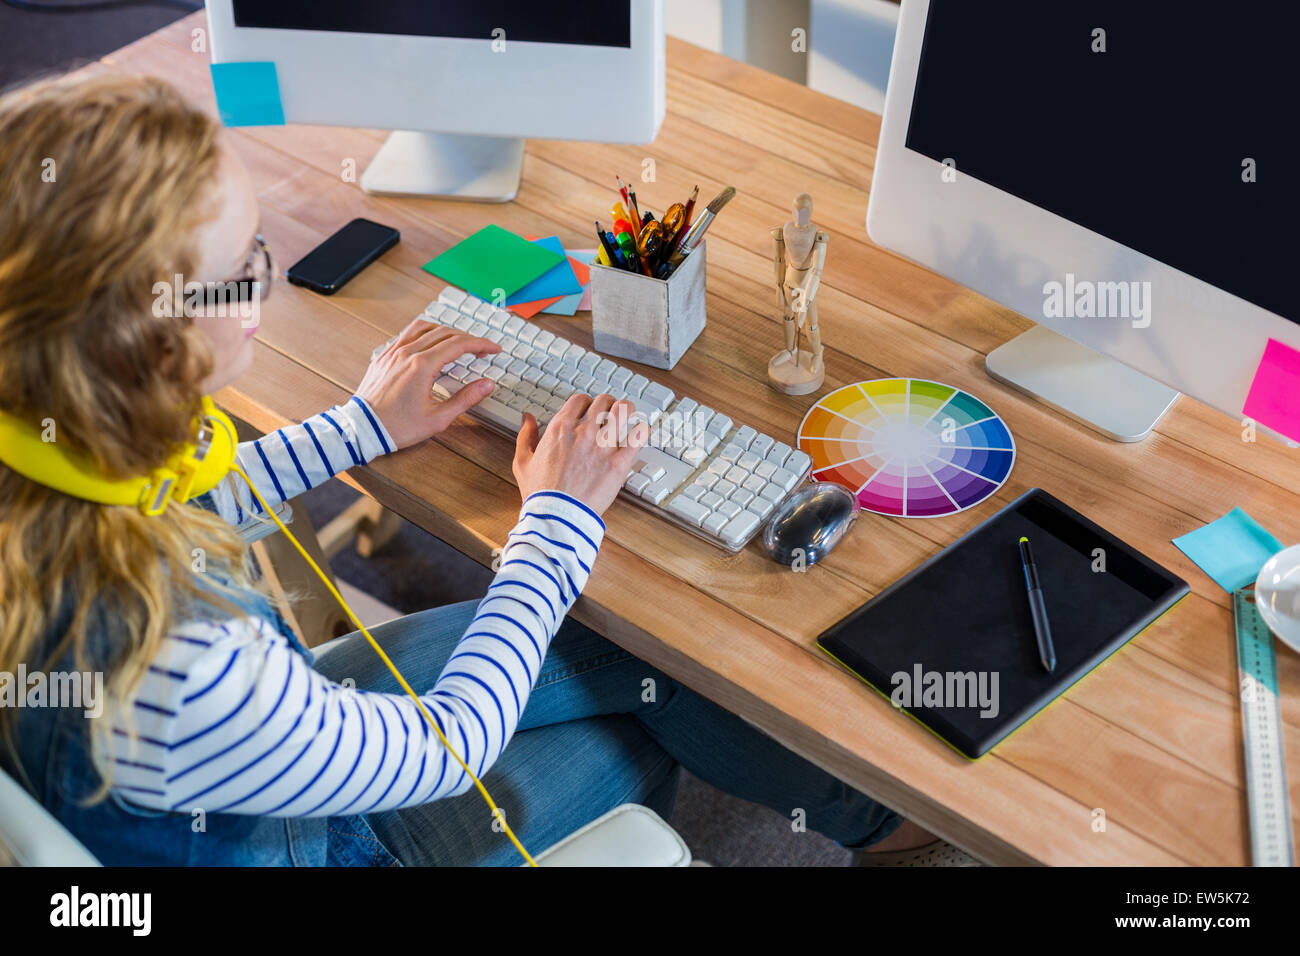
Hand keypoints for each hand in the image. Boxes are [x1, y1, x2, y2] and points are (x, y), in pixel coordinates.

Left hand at [356, 320, 500, 448]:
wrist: (363, 429)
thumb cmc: (397, 427)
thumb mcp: (438, 418)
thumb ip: (466, 399)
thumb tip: (487, 385)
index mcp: (422, 366)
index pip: (459, 344)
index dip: (481, 344)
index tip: (493, 348)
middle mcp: (407, 353)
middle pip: (445, 332)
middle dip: (468, 338)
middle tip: (481, 349)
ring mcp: (393, 352)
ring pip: (424, 327)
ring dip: (445, 330)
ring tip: (457, 341)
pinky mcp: (384, 356)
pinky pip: (406, 333)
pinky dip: (424, 333)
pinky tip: (429, 342)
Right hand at [513, 394, 648, 515]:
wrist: (557, 516)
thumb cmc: (541, 494)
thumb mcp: (523, 462)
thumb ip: (525, 436)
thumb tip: (528, 419)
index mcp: (560, 428)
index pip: (580, 400)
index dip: (587, 403)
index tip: (589, 411)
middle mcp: (583, 432)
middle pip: (604, 401)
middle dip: (609, 404)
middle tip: (611, 413)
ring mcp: (603, 446)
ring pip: (624, 410)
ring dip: (628, 411)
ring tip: (629, 417)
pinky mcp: (619, 462)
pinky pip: (638, 436)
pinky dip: (642, 431)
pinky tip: (640, 434)